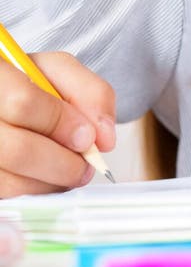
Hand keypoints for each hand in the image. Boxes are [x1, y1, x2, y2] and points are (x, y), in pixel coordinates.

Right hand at [0, 51, 115, 197]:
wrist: (4, 96)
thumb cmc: (30, 83)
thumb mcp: (61, 72)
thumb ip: (91, 93)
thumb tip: (104, 138)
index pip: (23, 103)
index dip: (62, 123)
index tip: (88, 137)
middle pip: (18, 150)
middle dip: (63, 163)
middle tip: (85, 163)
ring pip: (13, 181)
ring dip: (53, 181)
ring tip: (69, 168)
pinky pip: (10, 195)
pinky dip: (37, 190)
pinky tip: (47, 175)